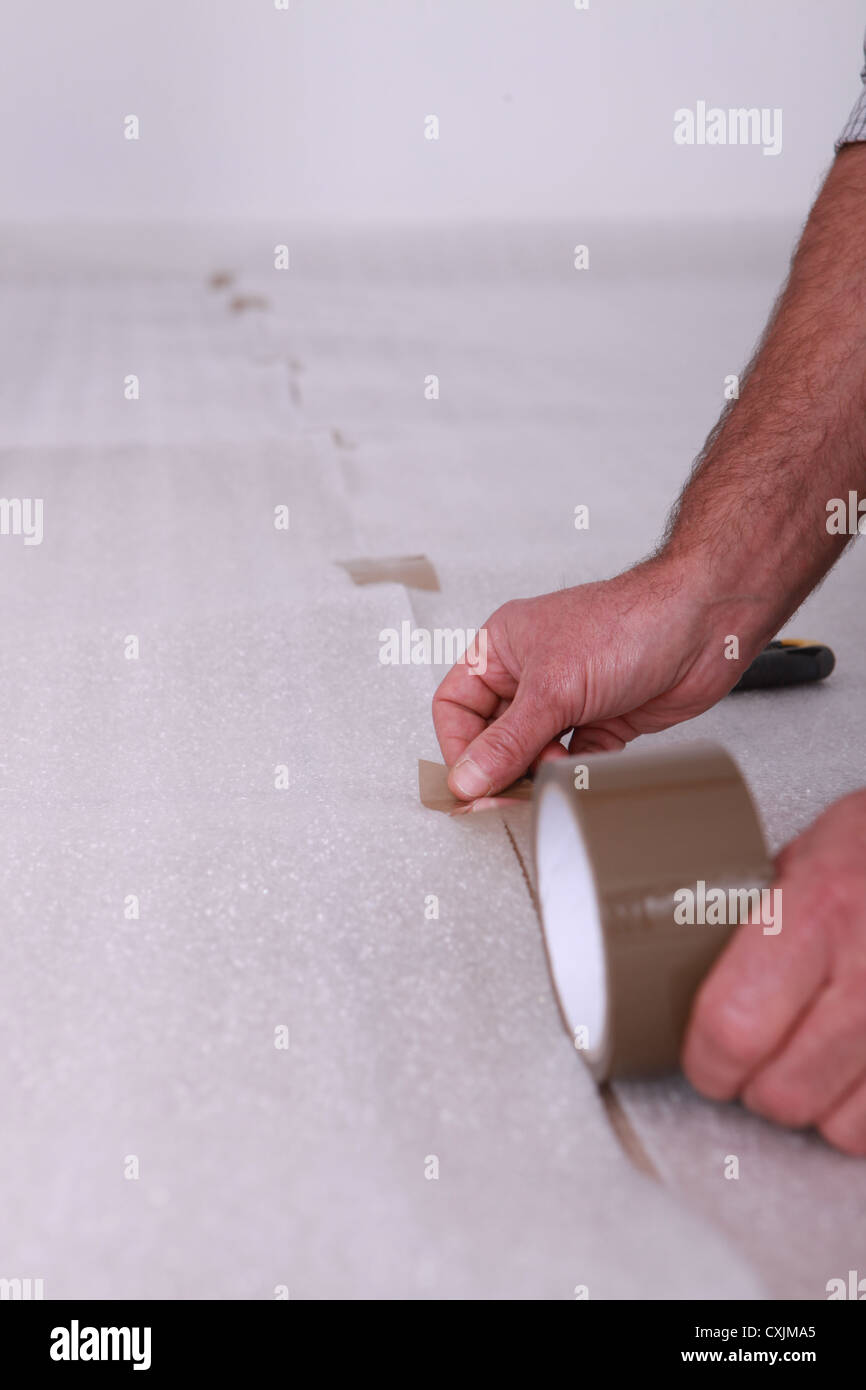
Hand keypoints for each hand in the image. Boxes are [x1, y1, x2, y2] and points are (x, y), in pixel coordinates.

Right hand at [432, 558, 760, 798]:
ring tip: (555, 772)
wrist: (703, 626)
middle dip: (503, 765)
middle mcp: (532, 671)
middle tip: (510, 793)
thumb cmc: (631, 623)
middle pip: (494, 735)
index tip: (472, 781)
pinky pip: (573, 758)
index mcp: (503, 646)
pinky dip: (576, 771)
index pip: (456, 706)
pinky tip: (584, 770)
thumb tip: (467, 777)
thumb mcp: (553, 688)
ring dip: (540, 770)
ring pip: (534, 751)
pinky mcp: (603, 719)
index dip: (459, 746)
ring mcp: (568, 696)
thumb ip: (507, 741)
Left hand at [683, 790, 865, 1155]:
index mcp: (817, 914)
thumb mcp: (805, 853)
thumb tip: (685, 959)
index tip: (703, 1057)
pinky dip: (863, 1112)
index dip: (706, 1059)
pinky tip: (852, 1071)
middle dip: (756, 1087)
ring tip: (810, 1060)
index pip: (732, 1027)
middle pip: (783, 1094)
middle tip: (754, 1059)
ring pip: (838, 1128)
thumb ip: (752, 915)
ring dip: (815, 1107)